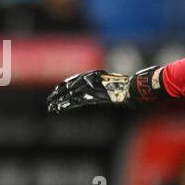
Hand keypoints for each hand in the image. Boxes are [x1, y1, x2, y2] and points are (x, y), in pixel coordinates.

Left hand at [46, 66, 164, 113]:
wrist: (134, 88)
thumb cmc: (132, 88)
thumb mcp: (122, 87)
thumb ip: (116, 91)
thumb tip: (124, 99)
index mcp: (95, 75)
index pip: (76, 79)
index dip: (66, 85)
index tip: (58, 91)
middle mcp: (90, 79)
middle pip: (70, 86)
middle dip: (58, 93)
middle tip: (50, 100)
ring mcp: (91, 87)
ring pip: (69, 94)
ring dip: (59, 101)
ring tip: (51, 107)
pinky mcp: (92, 96)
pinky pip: (75, 101)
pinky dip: (66, 105)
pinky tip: (58, 109)